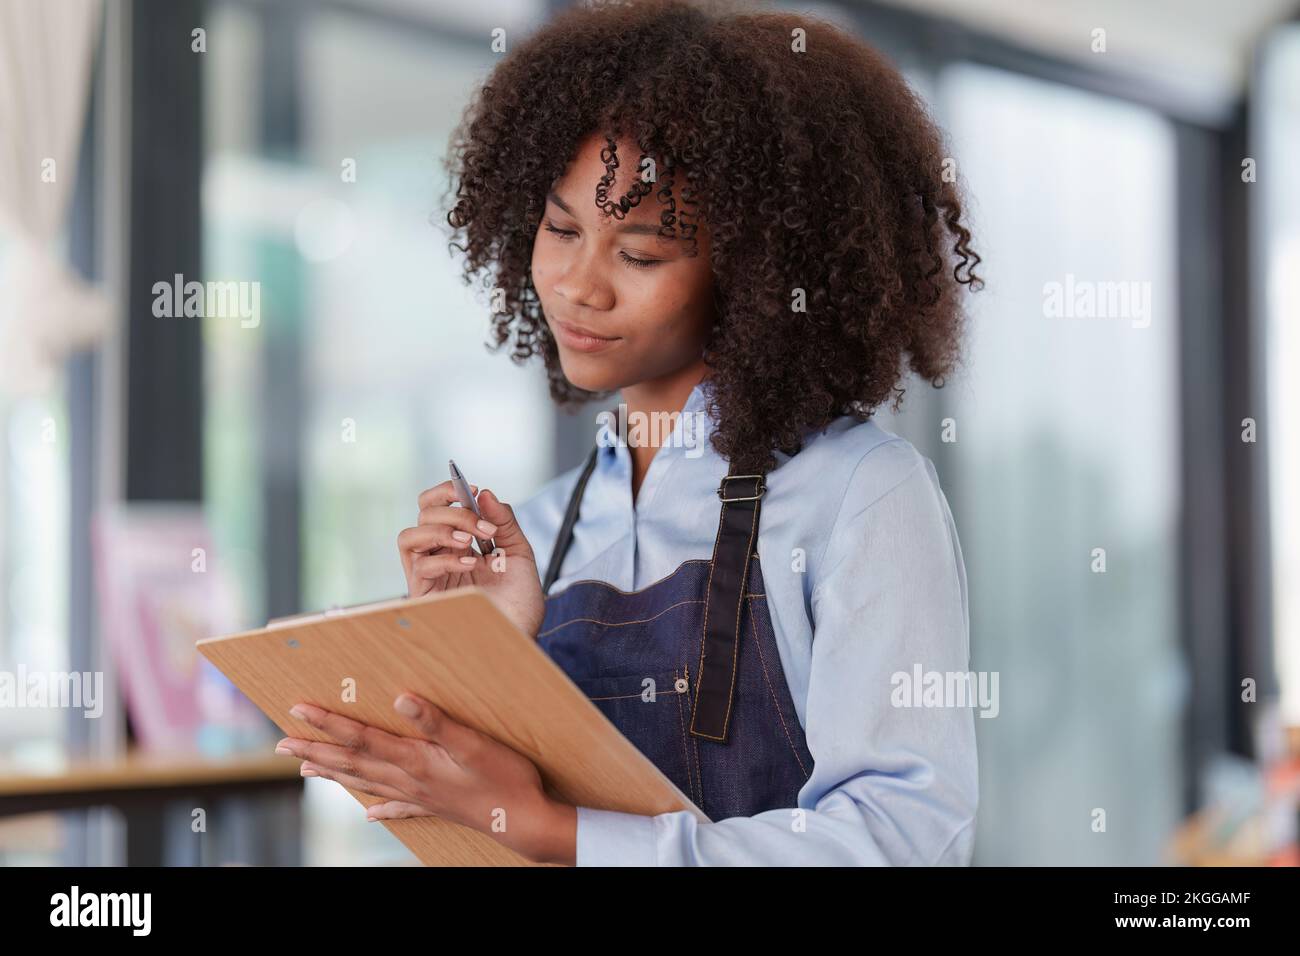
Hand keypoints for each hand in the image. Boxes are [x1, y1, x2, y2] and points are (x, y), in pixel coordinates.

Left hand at [276, 695, 576, 864]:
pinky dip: (379, 809)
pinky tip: (368, 813)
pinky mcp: (435, 807)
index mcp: (414, 760)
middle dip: (316, 751)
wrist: (524, 820)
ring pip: (366, 783)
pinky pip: (397, 808)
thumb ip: (435, 721)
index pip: (361, 738)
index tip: (298, 710)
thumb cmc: (504, 777)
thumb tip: (399, 699)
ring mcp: (420, 797)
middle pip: (353, 763)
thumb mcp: (473, 743)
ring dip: (334, 775)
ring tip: (306, 770)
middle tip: (281, 745)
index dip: (328, 723)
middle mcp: (408, 780)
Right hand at [397, 480, 543, 638]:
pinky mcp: (424, 596)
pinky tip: (471, 565)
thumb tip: (484, 492)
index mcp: (459, 543)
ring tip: (470, 542)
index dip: (447, 491)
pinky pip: (420, 565)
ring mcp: (429, 575)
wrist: (520, 637)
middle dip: (454, 511)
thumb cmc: (518, 603)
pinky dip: (446, 558)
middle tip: (483, 527)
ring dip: (441, 530)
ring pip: (409, 535)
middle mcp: (440, 555)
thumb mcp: (519, 553)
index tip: (473, 488)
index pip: (436, 506)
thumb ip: (504, 522)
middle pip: (423, 513)